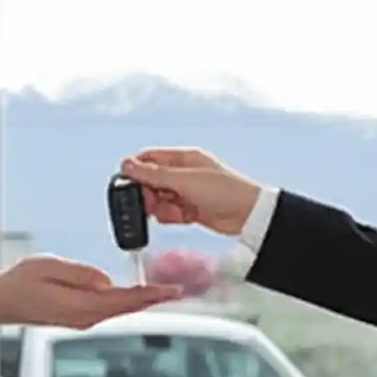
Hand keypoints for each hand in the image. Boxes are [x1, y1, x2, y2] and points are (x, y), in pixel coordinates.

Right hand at [0, 255, 183, 330]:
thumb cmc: (17, 283)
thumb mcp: (48, 267)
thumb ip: (78, 273)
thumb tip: (105, 280)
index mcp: (79, 307)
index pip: (123, 300)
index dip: (150, 295)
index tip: (170, 291)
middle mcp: (84, 318)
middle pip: (126, 307)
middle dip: (152, 298)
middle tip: (177, 290)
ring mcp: (81, 320)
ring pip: (119, 309)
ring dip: (140, 300)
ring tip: (162, 291)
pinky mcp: (77, 316)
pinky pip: (108, 309)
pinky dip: (125, 301)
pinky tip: (135, 295)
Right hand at [120, 148, 261, 235]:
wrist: (250, 215)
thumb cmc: (224, 191)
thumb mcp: (185, 180)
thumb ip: (154, 174)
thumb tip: (127, 164)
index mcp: (184, 158)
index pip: (149, 158)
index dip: (137, 171)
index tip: (131, 186)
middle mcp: (184, 173)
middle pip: (152, 181)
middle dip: (149, 195)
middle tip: (154, 204)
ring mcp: (188, 191)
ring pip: (160, 199)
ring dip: (163, 208)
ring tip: (176, 212)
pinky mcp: (192, 209)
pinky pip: (171, 212)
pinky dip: (174, 217)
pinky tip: (184, 218)